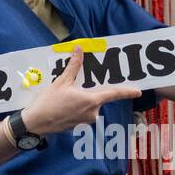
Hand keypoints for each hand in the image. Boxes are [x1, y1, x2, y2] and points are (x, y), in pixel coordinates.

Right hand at [21, 47, 141, 135]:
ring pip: (89, 105)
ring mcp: (85, 121)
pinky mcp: (78, 126)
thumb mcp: (61, 82)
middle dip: (89, 91)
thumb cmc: (48, 102)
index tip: (138, 91)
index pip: (113, 94)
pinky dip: (75, 107)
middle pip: (98, 98)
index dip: (127, 92)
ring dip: (81, 99)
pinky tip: (62, 105)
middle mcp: (92, 112)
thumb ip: (73, 66)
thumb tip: (78, 49)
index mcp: (91, 100)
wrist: (36, 123)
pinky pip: (81, 113)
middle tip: (73, 88)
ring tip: (64, 96)